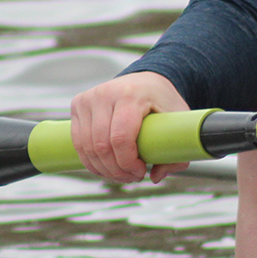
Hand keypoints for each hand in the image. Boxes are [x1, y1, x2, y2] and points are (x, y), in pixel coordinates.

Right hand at [70, 72, 190, 183]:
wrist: (146, 80)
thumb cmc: (163, 102)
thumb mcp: (178, 122)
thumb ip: (176, 152)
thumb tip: (155, 177)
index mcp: (131, 95)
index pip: (120, 138)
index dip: (128, 163)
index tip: (142, 171)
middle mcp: (105, 93)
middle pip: (102, 146)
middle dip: (117, 170)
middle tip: (133, 177)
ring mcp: (88, 98)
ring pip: (87, 147)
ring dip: (103, 169)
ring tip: (121, 174)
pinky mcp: (78, 105)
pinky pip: (78, 142)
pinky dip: (90, 161)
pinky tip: (105, 168)